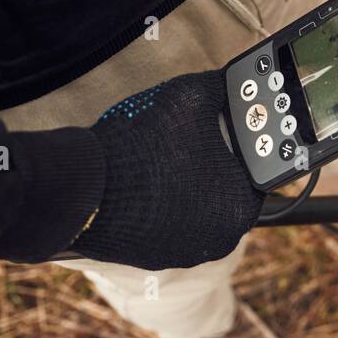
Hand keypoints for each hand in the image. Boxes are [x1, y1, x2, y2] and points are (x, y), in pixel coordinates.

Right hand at [75, 71, 264, 268]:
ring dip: (185, 184)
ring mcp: (183, 253)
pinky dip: (160, 202)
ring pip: (193, 207)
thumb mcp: (190, 97)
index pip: (255, 170)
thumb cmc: (144, 145)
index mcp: (240, 207)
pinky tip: (144, 178)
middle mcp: (220, 240)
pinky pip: (165, 222)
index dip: (243, 143)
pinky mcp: (151, 257)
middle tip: (193, 138)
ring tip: (164, 155)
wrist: (82, 189)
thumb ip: (221, 90)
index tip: (228, 128)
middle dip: (212, 164)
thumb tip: (231, 79)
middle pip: (224, 190)